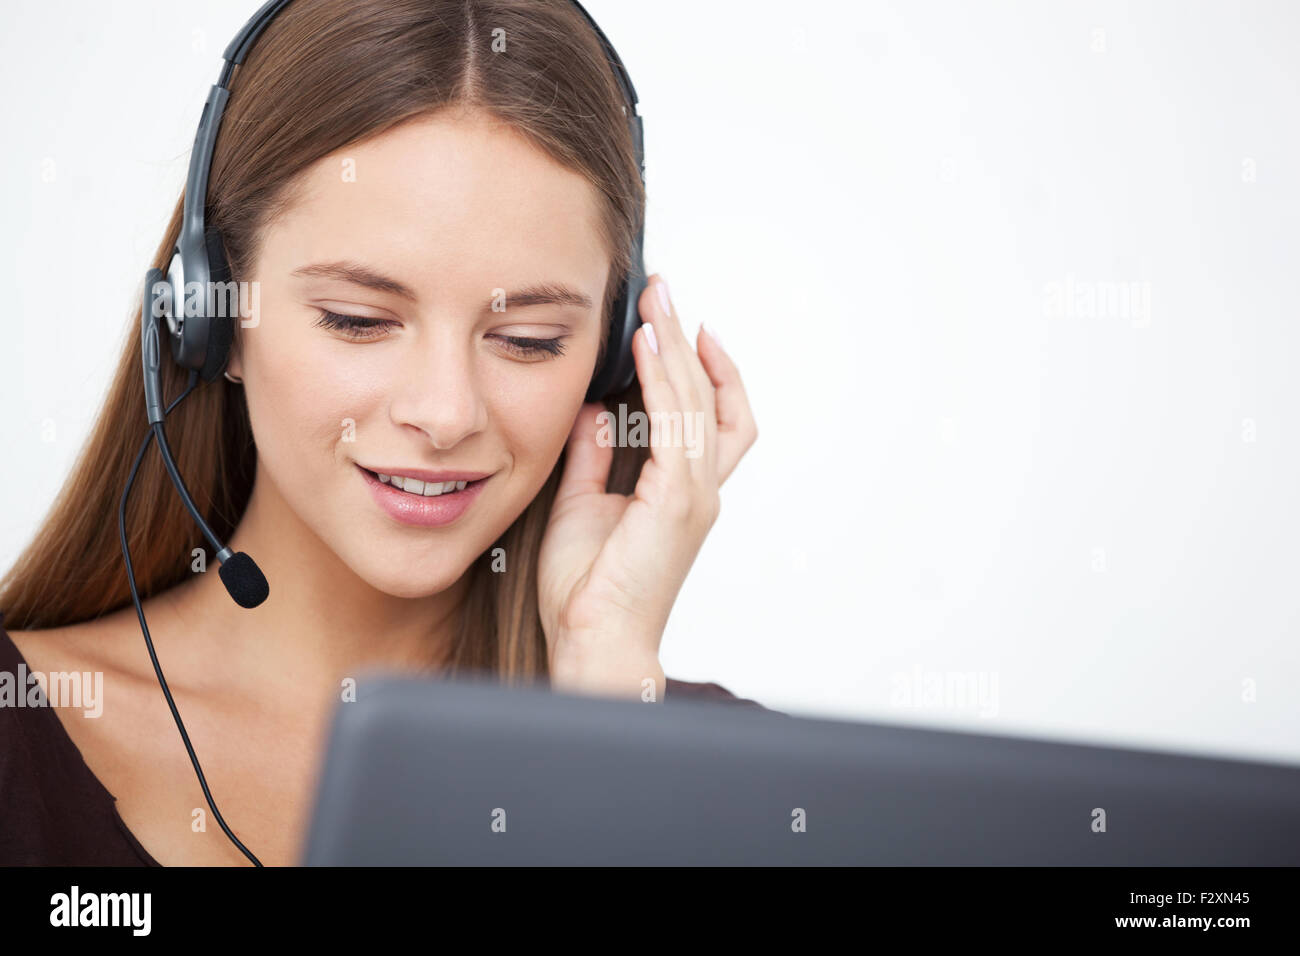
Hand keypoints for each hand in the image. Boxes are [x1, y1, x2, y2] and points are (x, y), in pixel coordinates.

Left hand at [538, 274, 757, 698]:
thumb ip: (592, 456)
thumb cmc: (586, 589)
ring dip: (678, 348)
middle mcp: (699, 489)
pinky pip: (679, 425)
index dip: (707, 371)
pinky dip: (665, 381)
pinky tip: (646, 346)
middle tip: (665, 292)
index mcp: (681, 492)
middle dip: (691, 342)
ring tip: (656, 304)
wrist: (592, 641)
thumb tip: (594, 407)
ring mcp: (695, 495)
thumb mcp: (580, 504)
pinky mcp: (680, 501)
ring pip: (701, 402)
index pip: (714, 418)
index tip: (679, 328)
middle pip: (715, 398)